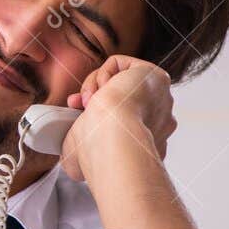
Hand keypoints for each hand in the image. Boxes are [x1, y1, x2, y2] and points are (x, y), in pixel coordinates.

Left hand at [58, 55, 176, 181]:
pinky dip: (103, 73)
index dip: (94, 113)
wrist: (112, 137)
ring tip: (89, 101)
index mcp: (145, 140)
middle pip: (121, 97)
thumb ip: (77, 154)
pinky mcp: (155, 76)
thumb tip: (69, 163)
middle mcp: (157, 120)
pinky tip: (103, 89)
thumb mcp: (78, 161)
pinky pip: (120, 64)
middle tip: (77, 105)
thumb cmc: (96, 153)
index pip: (119, 117)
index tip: (76, 116)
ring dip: (96, 86)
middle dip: (95, 98)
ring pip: (119, 80)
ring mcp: (160, 98)